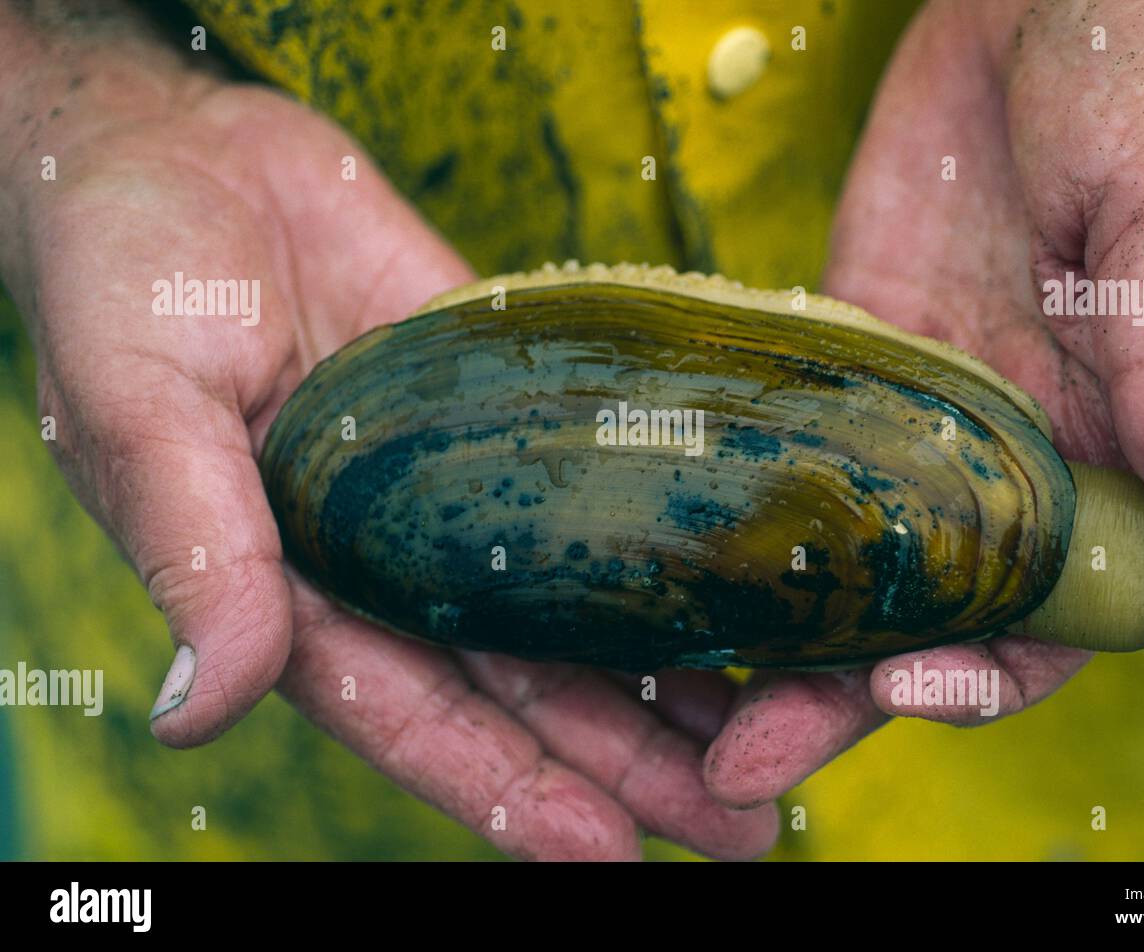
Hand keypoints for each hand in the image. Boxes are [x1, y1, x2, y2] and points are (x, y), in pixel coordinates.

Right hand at [0, 8, 775, 859]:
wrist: (183, 151)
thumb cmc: (123, 278)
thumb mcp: (140, 407)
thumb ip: (193, 550)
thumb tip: (197, 711)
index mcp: (296, 595)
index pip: (418, 719)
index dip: (510, 792)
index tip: (608, 851)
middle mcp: (391, 565)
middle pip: (527, 690)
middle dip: (630, 765)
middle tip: (745, 826)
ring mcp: (458, 492)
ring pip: (577, 607)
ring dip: (670, 675)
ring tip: (780, 726)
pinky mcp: (504, 408)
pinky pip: (594, 487)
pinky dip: (662, 538)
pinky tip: (737, 578)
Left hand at [702, 0, 1143, 807]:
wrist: (1047, 2)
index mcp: (1103, 457)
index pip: (1045, 615)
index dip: (978, 677)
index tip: (896, 696)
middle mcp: (999, 463)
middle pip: (915, 621)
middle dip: (832, 700)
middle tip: (736, 761)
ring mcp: (907, 418)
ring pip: (832, 565)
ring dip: (760, 638)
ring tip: (671, 697)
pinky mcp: (839, 358)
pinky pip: (779, 458)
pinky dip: (725, 525)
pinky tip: (655, 570)